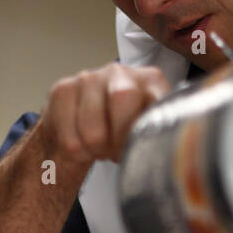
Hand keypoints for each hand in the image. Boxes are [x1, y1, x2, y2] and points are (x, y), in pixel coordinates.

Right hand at [41, 63, 170, 166]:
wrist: (82, 127)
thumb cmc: (123, 131)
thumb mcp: (148, 129)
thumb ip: (160, 134)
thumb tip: (169, 160)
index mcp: (152, 81)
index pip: (156, 102)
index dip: (145, 133)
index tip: (137, 151)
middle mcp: (122, 72)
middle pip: (123, 99)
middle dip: (119, 140)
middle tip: (116, 154)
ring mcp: (90, 77)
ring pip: (92, 129)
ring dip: (96, 151)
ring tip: (101, 150)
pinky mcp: (63, 89)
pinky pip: (69, 136)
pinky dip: (76, 152)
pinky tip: (83, 144)